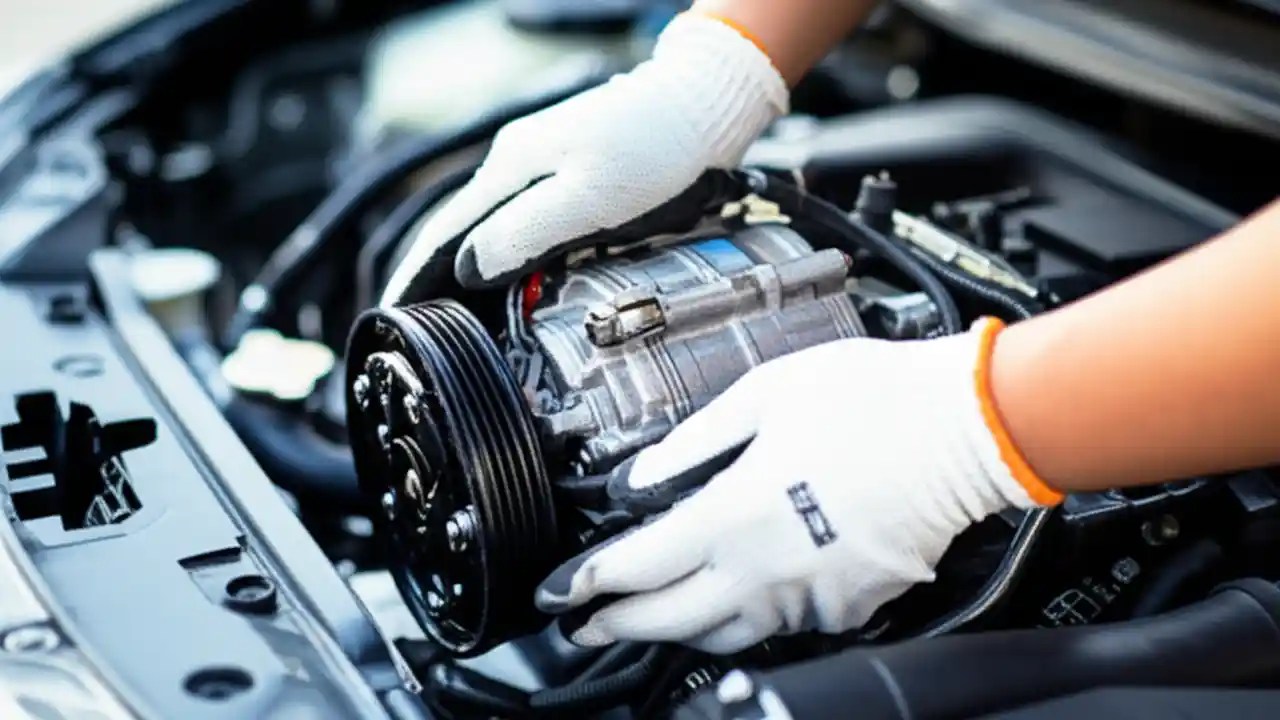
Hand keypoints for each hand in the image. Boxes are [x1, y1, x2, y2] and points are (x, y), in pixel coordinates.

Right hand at [379, 12, 787, 302]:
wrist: (703, 105)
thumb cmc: (657, 151)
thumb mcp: (590, 198)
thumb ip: (526, 232)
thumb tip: (470, 268)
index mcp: (511, 168)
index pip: (445, 234)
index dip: (417, 278)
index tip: (394, 315)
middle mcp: (517, 163)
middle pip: (461, 230)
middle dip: (435, 278)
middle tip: (420, 326)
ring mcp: (544, 163)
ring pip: (491, 225)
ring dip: (470, 269)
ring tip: (456, 313)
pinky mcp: (572, 170)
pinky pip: (523, 219)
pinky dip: (506, 253)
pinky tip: (511, 275)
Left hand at [534, 319, 1061, 653]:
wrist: (967, 426)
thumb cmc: (875, 399)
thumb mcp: (764, 395)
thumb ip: (694, 440)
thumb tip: (645, 473)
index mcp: (738, 513)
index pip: (641, 564)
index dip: (592, 581)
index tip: (565, 589)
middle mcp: (769, 568)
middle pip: (672, 619)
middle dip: (620, 626)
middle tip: (587, 627)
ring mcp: (815, 595)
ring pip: (729, 633)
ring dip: (682, 629)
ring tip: (652, 621)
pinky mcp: (855, 604)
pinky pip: (789, 625)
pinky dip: (755, 617)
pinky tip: (742, 599)